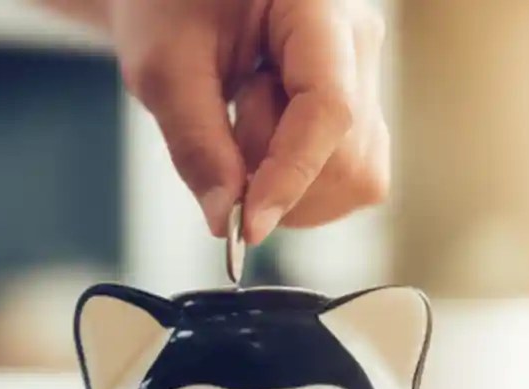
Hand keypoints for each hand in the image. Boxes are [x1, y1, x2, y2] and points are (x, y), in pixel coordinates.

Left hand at [107, 0, 389, 242]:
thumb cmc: (169, 8)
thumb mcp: (163, 69)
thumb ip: (195, 143)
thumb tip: (226, 223)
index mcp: (320, 6)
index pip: (329, 108)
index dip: (291, 175)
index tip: (247, 226)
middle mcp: (358, 40)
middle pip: (348, 155)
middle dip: (277, 177)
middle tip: (224, 135)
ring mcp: (365, 78)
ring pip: (354, 178)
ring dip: (286, 183)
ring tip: (243, 124)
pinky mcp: (358, 113)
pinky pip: (346, 180)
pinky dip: (296, 185)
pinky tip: (263, 140)